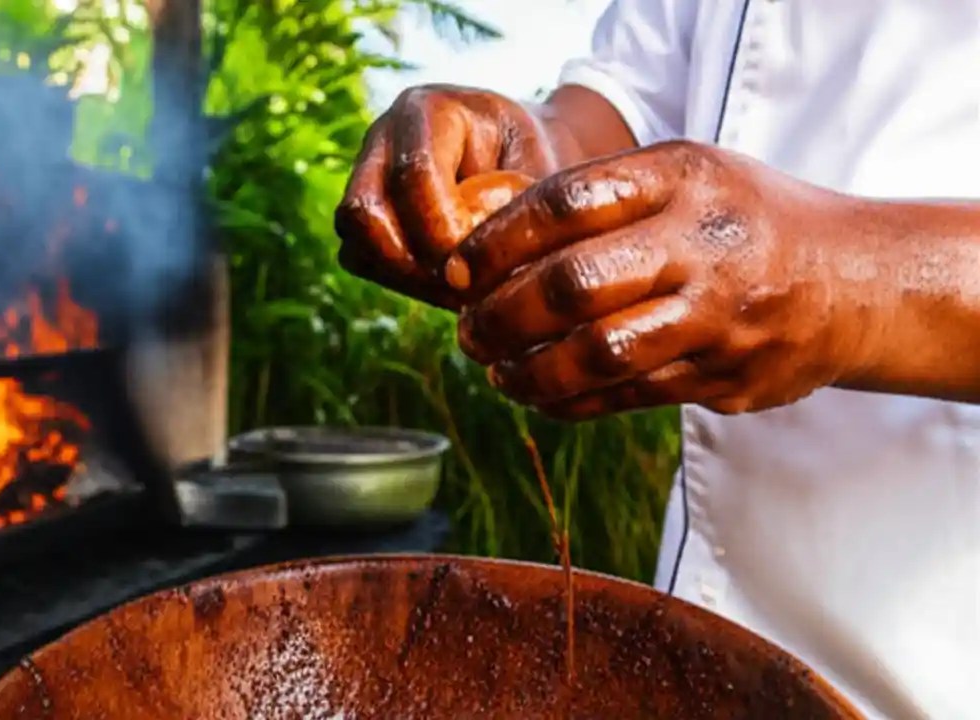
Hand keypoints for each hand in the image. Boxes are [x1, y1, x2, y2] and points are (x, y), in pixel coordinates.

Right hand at [334, 85, 556, 308]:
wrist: (519, 156)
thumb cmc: (537, 163)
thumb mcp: (542, 172)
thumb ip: (518, 210)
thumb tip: (486, 262)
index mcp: (429, 109)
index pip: (415, 173)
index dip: (443, 228)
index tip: (481, 264)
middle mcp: (383, 136)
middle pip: (364, 212)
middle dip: (415, 260)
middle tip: (466, 286)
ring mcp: (364, 174)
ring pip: (355, 242)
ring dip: (405, 277)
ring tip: (458, 290)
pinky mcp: (361, 214)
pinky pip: (359, 259)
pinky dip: (399, 280)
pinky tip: (445, 285)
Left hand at [449, 140, 879, 418]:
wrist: (854, 282)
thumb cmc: (740, 221)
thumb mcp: (684, 177)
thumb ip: (602, 198)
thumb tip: (488, 238)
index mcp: (684, 180)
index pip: (566, 204)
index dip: (496, 241)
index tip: (455, 269)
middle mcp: (703, 246)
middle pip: (573, 285)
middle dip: (500, 314)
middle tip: (467, 331)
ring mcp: (719, 317)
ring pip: (598, 354)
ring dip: (528, 370)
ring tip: (495, 370)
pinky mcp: (726, 377)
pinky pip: (627, 398)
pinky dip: (569, 402)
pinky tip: (538, 396)